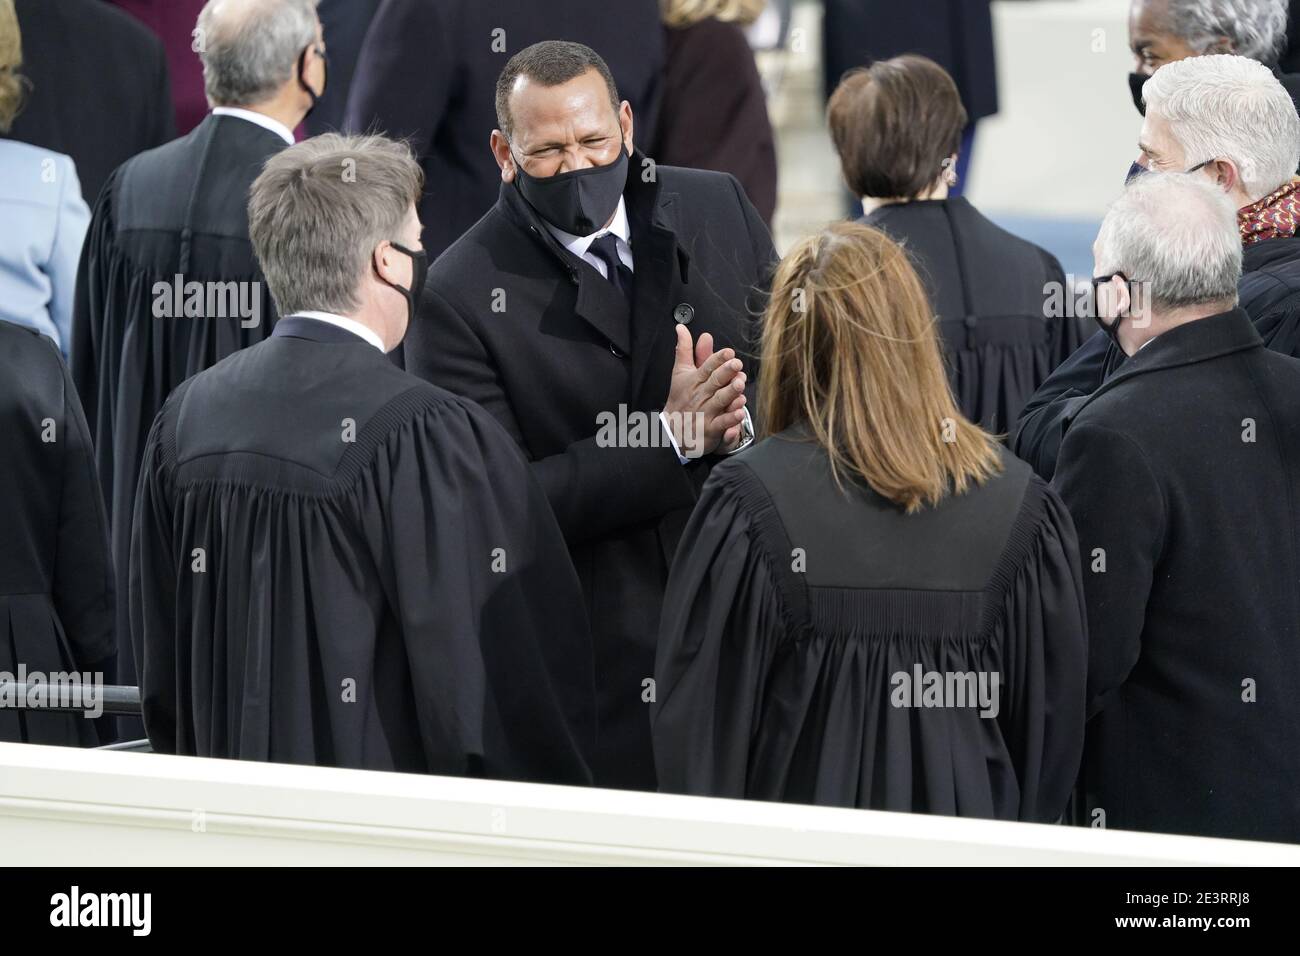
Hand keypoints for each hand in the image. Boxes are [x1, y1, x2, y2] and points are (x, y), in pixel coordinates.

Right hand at [663, 327, 746, 457]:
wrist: (673, 430)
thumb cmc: (680, 399)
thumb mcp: (680, 372)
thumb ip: (685, 350)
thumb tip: (681, 328)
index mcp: (695, 380)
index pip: (707, 366)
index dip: (717, 359)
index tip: (728, 352)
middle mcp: (701, 394)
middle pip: (714, 381)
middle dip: (725, 372)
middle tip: (736, 364)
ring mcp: (706, 411)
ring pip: (719, 401)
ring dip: (729, 393)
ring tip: (739, 384)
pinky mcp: (710, 428)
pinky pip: (721, 423)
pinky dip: (730, 420)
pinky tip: (739, 413)